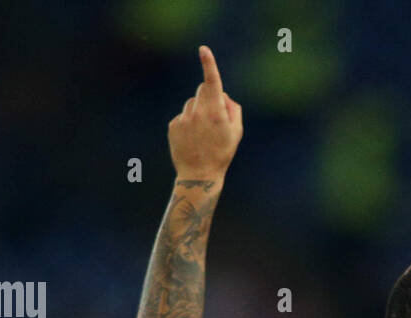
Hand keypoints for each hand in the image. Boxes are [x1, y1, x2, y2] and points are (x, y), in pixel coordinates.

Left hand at [168, 46, 243, 181]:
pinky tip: (192, 138)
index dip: (209, 64)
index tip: (203, 49)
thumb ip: (233, 110)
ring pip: (192, 102)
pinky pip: (183, 115)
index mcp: (216, 113)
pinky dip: (188, 122)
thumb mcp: (236, 133)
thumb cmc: (222, 153)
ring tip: (203, 133)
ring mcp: (184, 118)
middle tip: (216, 117)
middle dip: (210, 96)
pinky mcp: (173, 125)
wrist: (198, 174)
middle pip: (202, 89)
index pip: (212, 82)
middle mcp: (198, 113)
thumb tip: (223, 95)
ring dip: (198, 111)